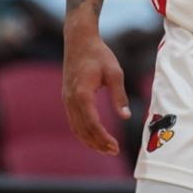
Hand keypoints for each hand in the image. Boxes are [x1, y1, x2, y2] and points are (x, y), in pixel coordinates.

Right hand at [63, 28, 131, 154]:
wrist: (79, 41)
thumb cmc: (99, 54)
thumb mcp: (114, 72)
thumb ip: (119, 96)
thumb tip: (126, 116)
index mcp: (82, 94)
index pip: (92, 124)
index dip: (104, 138)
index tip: (116, 146)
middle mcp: (71, 100)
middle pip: (83, 130)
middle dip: (98, 143)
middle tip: (114, 151)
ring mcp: (67, 100)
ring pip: (76, 128)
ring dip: (90, 141)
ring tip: (105, 148)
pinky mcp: (67, 98)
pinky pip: (73, 121)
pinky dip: (83, 132)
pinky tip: (94, 137)